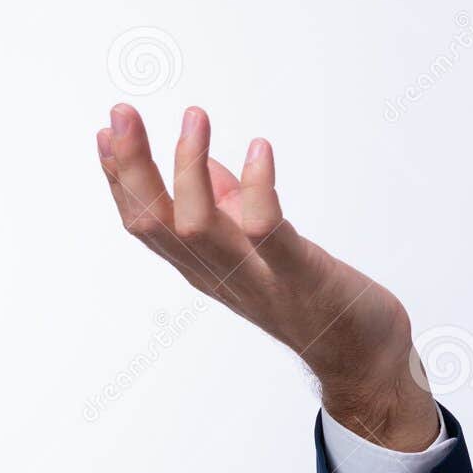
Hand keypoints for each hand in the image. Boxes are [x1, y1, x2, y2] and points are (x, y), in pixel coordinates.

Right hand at [95, 103, 438, 451]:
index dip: (120, 178)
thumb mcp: (260, 249)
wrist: (364, 360)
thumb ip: (230, 209)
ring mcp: (258, 280)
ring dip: (188, 166)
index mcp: (206, 267)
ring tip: (194, 116)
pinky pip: (267, 234)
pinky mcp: (302, 278)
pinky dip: (257, 190)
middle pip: (154, 223)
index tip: (107, 130)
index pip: (145, 222)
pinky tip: (259, 150)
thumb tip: (207, 165)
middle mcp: (221, 275)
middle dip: (131, 166)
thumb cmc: (315, 299)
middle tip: (122, 112)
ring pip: (196, 227)